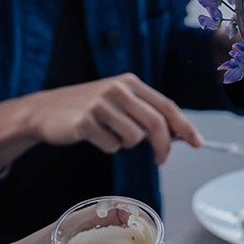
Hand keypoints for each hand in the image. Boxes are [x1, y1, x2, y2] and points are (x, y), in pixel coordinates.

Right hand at [0, 75, 202, 173]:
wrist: (44, 111)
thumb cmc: (86, 109)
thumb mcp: (117, 101)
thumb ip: (144, 113)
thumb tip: (177, 134)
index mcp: (129, 82)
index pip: (166, 106)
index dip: (185, 126)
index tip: (198, 143)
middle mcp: (118, 89)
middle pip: (155, 123)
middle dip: (163, 146)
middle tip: (161, 160)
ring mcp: (101, 104)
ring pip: (133, 138)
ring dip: (125, 144)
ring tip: (109, 135)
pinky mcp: (85, 121)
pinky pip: (111, 146)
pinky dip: (107, 147)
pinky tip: (94, 137)